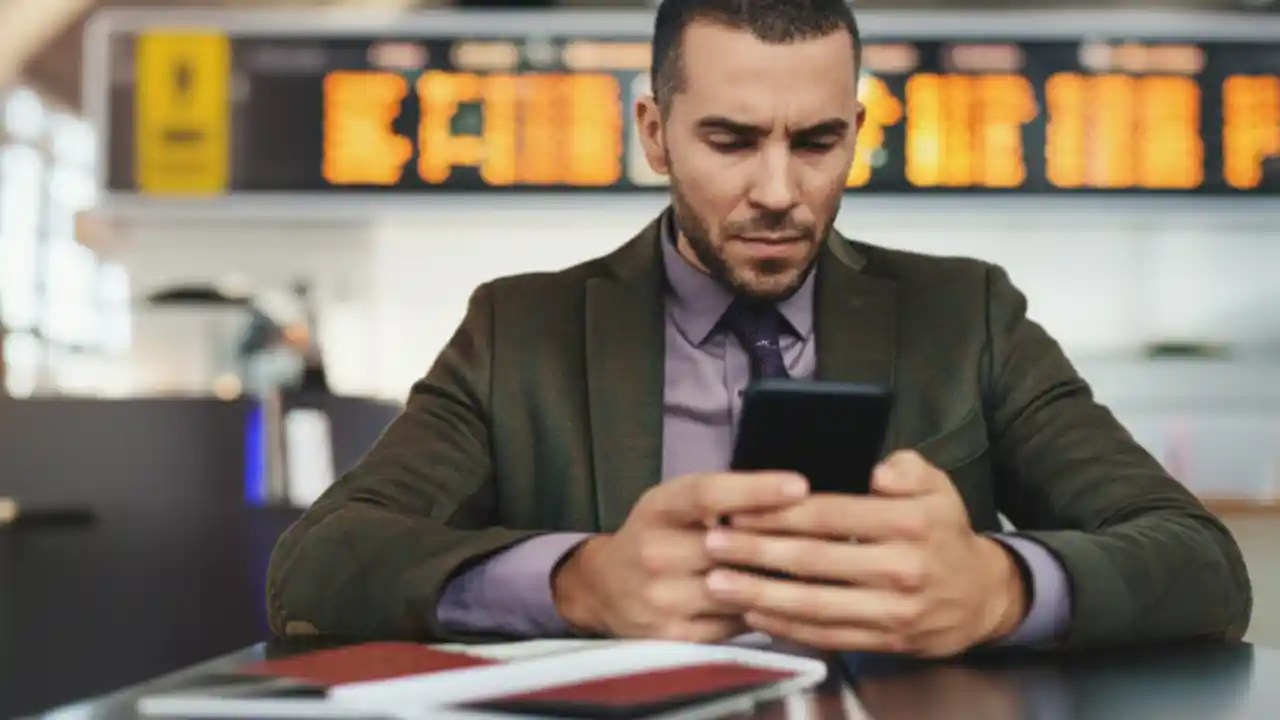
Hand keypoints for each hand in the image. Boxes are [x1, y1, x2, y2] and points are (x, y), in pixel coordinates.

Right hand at [552, 471, 809, 641]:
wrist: (603, 588)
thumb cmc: (657, 534)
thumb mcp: (675, 503)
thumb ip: (721, 498)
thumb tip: (791, 493)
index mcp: (657, 509)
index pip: (708, 494)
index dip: (755, 489)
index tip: (799, 485)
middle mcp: (654, 552)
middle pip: (730, 547)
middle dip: (782, 541)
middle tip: (832, 533)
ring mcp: (662, 599)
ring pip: (739, 589)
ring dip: (778, 580)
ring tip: (820, 567)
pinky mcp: (673, 636)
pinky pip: (735, 624)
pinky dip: (762, 610)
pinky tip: (786, 600)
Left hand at [702, 451, 1026, 656]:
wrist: (981, 596)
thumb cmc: (943, 532)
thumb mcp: (937, 485)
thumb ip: (906, 466)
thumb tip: (875, 469)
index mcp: (908, 524)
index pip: (830, 515)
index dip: (779, 513)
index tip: (737, 509)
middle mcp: (900, 569)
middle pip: (813, 560)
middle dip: (755, 552)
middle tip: (711, 544)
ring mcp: (892, 611)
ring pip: (814, 603)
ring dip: (760, 593)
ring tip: (718, 582)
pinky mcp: (885, 641)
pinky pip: (827, 635)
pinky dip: (786, 627)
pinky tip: (754, 613)